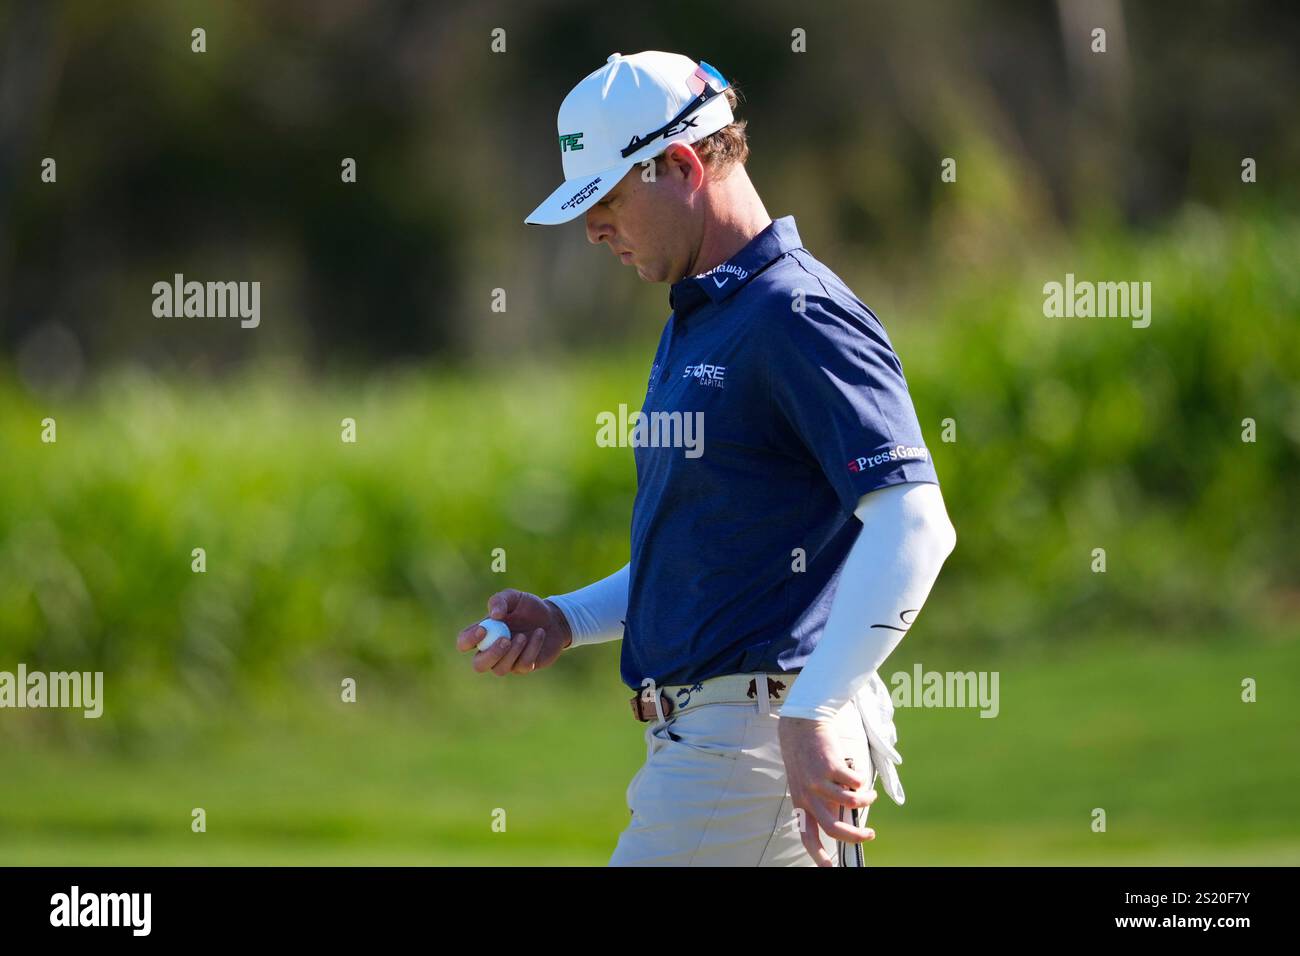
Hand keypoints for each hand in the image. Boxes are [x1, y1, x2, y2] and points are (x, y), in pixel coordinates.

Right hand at [455, 588, 573, 675]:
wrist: (554, 618)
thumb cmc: (528, 607)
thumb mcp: (514, 597)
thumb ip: (500, 601)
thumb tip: (494, 615)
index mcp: (483, 633)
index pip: (464, 643)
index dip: (469, 640)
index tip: (482, 629)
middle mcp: (491, 651)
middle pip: (478, 665)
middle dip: (491, 655)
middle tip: (505, 640)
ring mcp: (507, 662)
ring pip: (500, 669)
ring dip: (513, 652)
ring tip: (525, 635)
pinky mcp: (524, 667)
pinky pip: (523, 665)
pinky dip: (532, 648)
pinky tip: (539, 633)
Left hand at [777, 715, 876, 865]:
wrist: (801, 725)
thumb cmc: (806, 756)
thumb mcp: (805, 782)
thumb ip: (819, 802)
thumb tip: (841, 820)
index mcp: (801, 802)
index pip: (807, 836)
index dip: (818, 856)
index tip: (830, 868)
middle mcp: (807, 795)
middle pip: (833, 828)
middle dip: (856, 837)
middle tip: (870, 834)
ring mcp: (818, 781)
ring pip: (851, 804)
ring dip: (866, 802)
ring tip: (870, 795)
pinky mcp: (831, 766)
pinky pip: (855, 783)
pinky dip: (862, 782)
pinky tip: (859, 776)